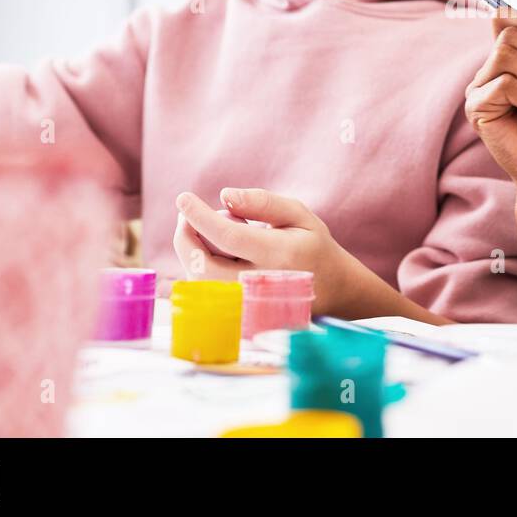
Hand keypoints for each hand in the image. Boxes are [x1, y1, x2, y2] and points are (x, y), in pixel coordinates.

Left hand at [172, 188, 356, 313]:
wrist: (334, 292)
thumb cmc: (313, 247)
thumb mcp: (299, 216)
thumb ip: (263, 203)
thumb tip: (225, 196)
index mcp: (280, 255)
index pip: (227, 236)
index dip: (199, 216)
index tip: (183, 198)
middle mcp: (262, 285)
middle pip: (203, 264)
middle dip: (186, 237)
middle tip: (187, 216)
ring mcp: (249, 307)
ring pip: (200, 282)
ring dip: (194, 253)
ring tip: (213, 235)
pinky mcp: (240, 320)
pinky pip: (206, 295)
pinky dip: (202, 271)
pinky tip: (217, 257)